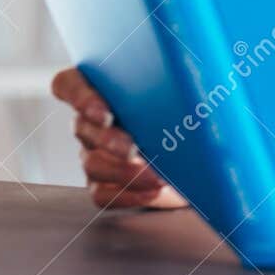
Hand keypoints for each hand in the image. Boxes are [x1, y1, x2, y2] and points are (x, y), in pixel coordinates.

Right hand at [49, 67, 188, 210]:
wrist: (204, 160)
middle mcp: (93, 123)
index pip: (70, 84)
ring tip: (155, 175)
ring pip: (92, 163)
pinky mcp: (105, 185)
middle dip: (108, 139)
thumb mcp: (188, 95)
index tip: (103, 112)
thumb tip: (191, 80)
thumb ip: (179, 84)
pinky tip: (154, 191)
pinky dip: (128, 195)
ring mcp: (95, 155)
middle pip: (82, 126)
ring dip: (122, 171)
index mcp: (105, 91)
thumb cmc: (193, 116)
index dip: (79, 96)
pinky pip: (102, 194)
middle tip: (133, 149)